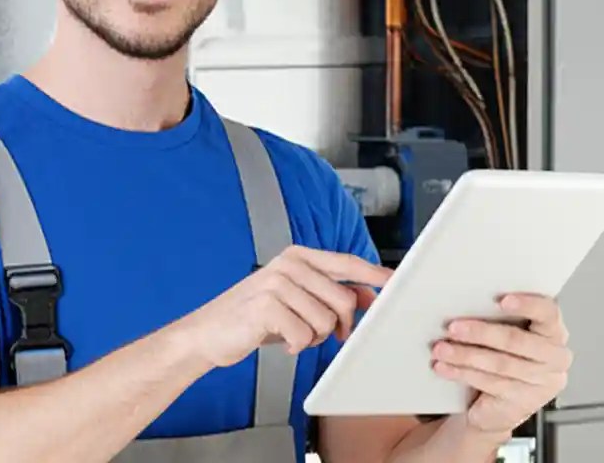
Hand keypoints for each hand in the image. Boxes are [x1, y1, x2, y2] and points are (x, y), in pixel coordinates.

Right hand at [173, 245, 392, 367]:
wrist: (208, 333)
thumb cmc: (254, 318)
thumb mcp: (297, 302)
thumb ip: (330, 294)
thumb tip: (369, 296)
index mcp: (298, 257)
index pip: (347, 263)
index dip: (374, 274)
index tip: (396, 282)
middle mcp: (289, 264)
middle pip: (343, 298)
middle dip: (339, 325)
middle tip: (323, 336)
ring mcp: (276, 282)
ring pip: (326, 320)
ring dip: (314, 337)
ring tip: (293, 334)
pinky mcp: (266, 305)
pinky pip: (304, 335)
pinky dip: (297, 346)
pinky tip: (283, 343)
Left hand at [430, 294, 572, 436]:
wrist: (500, 405)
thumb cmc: (505, 357)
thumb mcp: (509, 334)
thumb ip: (500, 318)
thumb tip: (467, 301)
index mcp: (554, 332)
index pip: (548, 312)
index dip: (527, 305)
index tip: (502, 300)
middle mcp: (555, 357)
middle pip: (518, 341)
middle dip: (482, 333)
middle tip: (453, 327)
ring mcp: (543, 383)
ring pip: (500, 364)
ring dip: (466, 355)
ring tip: (441, 348)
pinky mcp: (523, 403)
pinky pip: (490, 384)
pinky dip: (462, 373)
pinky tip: (445, 367)